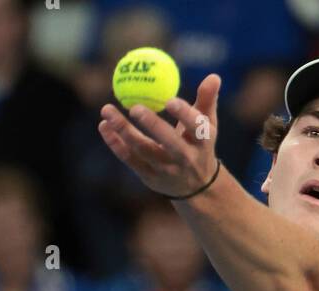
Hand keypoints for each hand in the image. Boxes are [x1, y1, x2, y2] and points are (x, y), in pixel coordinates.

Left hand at [98, 74, 220, 198]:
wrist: (195, 186)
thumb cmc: (199, 145)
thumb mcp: (208, 124)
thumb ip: (207, 100)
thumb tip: (214, 76)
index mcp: (202, 142)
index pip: (196, 127)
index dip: (184, 115)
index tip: (170, 100)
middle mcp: (185, 158)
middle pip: (168, 142)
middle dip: (152, 125)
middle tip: (135, 107)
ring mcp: (166, 170)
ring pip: (143, 150)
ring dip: (124, 131)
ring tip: (107, 110)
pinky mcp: (150, 177)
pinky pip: (129, 159)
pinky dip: (115, 144)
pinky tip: (104, 126)